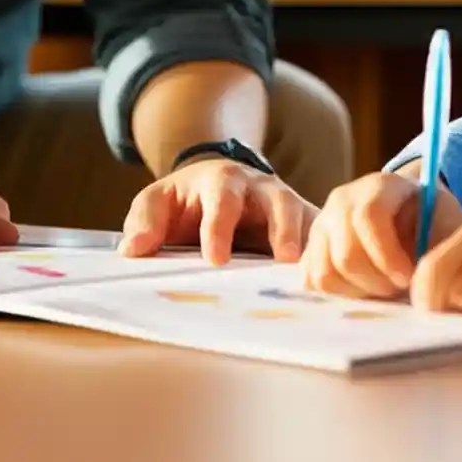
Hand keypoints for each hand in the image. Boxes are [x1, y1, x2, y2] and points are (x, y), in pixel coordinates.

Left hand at [119, 159, 316, 264]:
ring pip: (306, 217)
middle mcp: (261, 189)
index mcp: (223, 181)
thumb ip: (144, 222)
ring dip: (310, 244)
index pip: (223, 201)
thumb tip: (132, 251)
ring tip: (311, 273)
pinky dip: (326, 255)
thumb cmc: (186, 201)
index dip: (220, 228)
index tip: (215, 259)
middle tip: (284, 258)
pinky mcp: (305, 224)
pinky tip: (330, 280)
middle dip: (282, 228)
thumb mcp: (158, 201)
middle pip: (278, 202)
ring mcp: (288, 205)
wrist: (217, 184)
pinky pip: (321, 236)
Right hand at [302, 170, 461, 298]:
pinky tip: (363, 290)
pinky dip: (338, 295)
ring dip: (357, 292)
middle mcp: (342, 201)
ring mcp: (321, 226)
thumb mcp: (446, 223)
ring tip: (382, 288)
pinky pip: (313, 283)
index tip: (408, 277)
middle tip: (399, 288)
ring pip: (325, 274)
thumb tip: (422, 279)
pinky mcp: (310, 250)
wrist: (409, 217)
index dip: (387, 255)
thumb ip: (440, 244)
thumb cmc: (430, 222)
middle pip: (346, 254)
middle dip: (376, 282)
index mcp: (378, 186)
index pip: (369, 217)